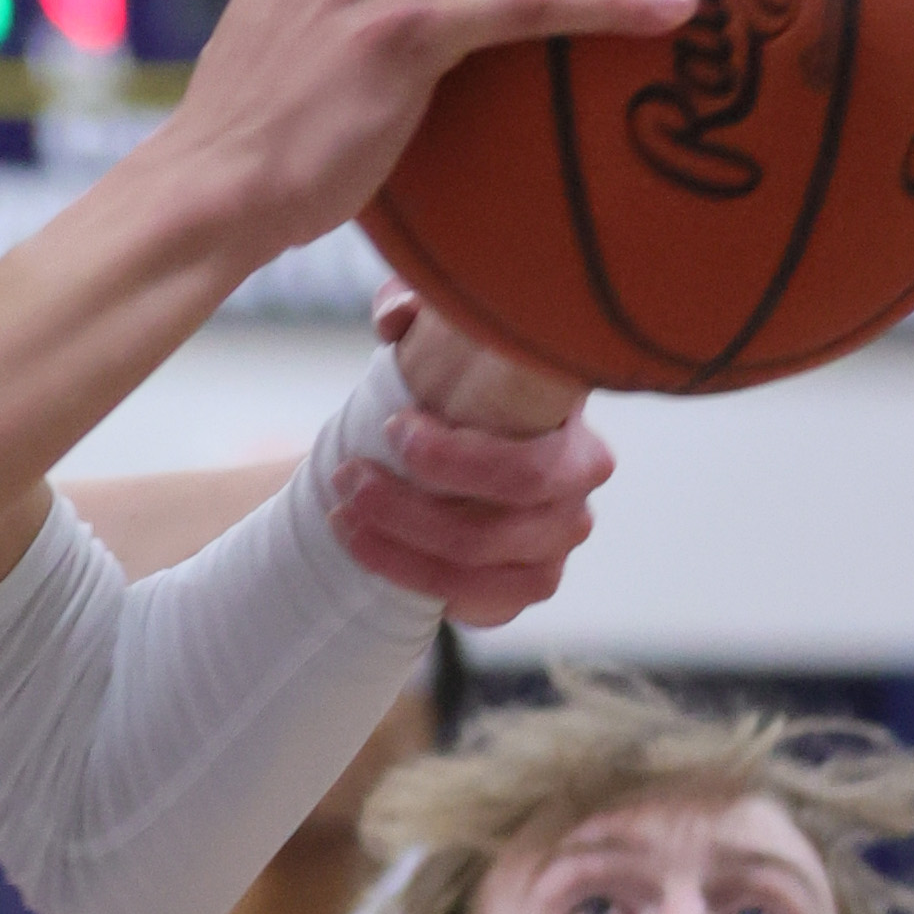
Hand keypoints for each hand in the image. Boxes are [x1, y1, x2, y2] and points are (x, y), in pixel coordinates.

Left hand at [330, 281, 610, 622]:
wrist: (458, 448)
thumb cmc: (461, 385)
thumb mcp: (441, 335)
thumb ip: (418, 309)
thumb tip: (396, 319)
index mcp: (573, 443)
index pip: (528, 468)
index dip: (459, 460)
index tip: (393, 427)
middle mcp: (572, 507)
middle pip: (493, 528)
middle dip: (409, 506)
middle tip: (346, 473)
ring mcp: (549, 556)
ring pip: (474, 569)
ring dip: (397, 543)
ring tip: (339, 511)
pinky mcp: (519, 591)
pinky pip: (472, 603)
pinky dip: (409, 577)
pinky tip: (364, 547)